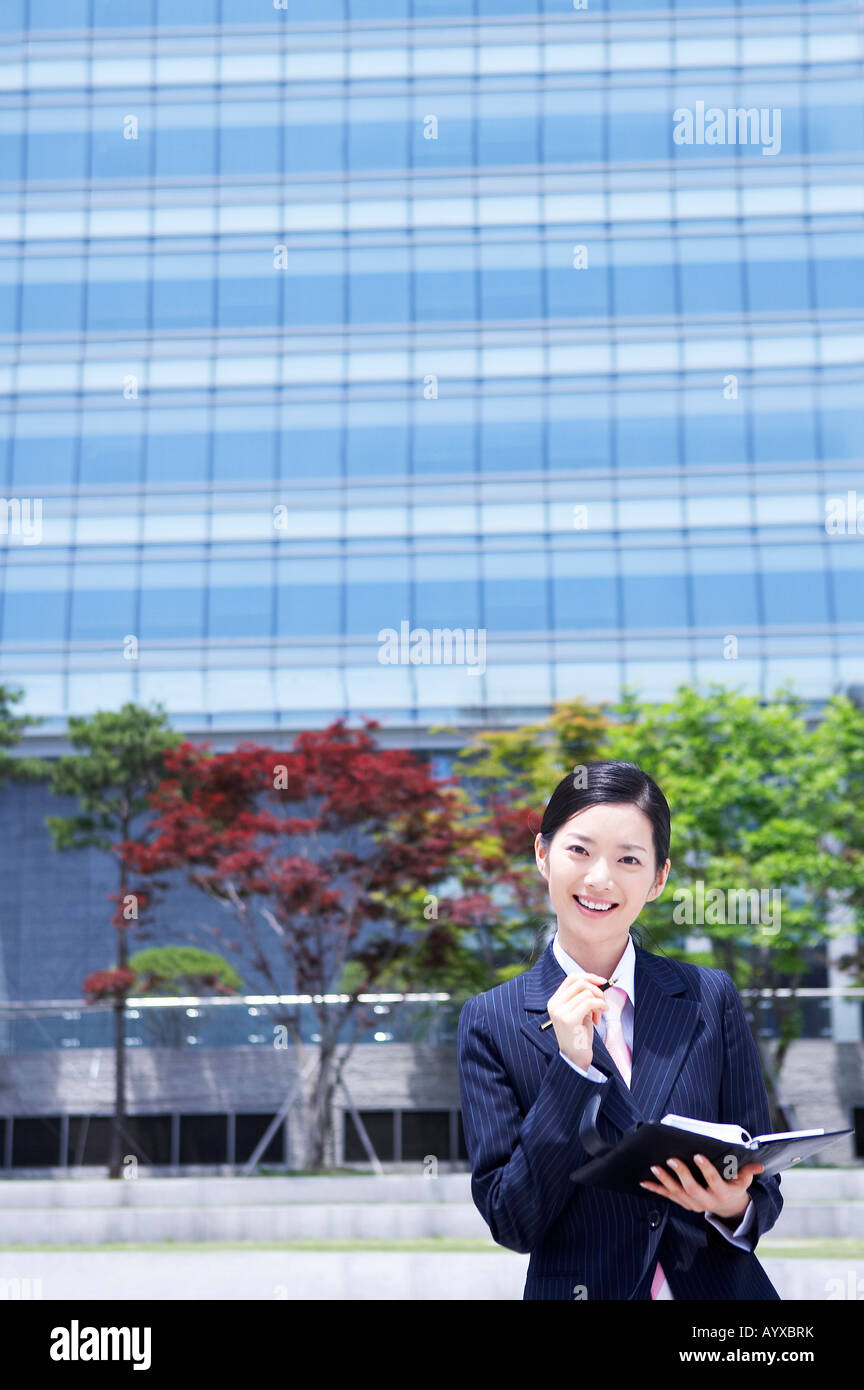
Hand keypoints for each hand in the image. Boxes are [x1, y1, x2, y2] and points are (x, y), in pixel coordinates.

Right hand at [546, 973, 608, 1069]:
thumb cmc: (579, 1034)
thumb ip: (582, 997)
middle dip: (596, 989)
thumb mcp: (578, 1012)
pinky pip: (589, 1003)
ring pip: (586, 993)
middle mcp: (554, 1004)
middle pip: (579, 982)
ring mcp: (560, 1012)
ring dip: (599, 1002)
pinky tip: (600, 1017)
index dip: (588, 976)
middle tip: (602, 1002)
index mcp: (555, 1001)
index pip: (571, 978)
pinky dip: (600, 1006)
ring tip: (599, 1015)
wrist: (575, 1057)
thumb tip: (597, 982)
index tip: (602, 982)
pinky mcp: (569, 1020)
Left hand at [639, 1154, 763, 1222]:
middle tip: (671, 1159)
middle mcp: (707, 1201)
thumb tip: (758, 1165)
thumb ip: (748, 1172)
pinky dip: (655, 1189)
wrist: (727, 1208)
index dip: (706, 1169)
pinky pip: (668, 1196)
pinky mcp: (684, 1203)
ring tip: (655, 1166)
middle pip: (692, 1189)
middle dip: (681, 1174)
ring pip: (677, 1193)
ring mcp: (694, 1204)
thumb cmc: (734, 1186)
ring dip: (665, 1180)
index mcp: (723, 1193)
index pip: (714, 1181)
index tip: (698, 1155)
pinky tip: (644, 1181)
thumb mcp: (743, 1181)